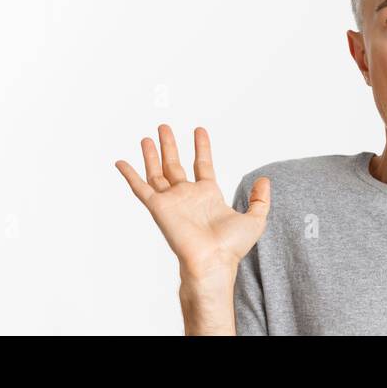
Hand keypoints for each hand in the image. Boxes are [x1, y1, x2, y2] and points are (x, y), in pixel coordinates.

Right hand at [115, 124, 270, 279]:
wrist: (214, 260)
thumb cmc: (231, 247)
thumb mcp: (255, 219)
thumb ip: (260, 199)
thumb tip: (265, 181)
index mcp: (208, 196)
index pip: (202, 165)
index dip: (201, 147)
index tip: (198, 130)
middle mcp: (187, 196)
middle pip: (174, 165)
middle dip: (169, 145)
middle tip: (164, 127)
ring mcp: (172, 201)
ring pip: (157, 172)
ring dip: (151, 155)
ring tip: (147, 137)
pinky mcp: (158, 207)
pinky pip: (140, 188)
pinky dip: (130, 175)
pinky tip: (121, 162)